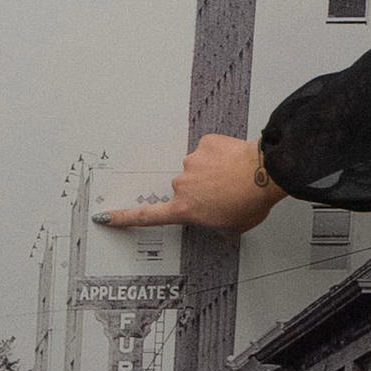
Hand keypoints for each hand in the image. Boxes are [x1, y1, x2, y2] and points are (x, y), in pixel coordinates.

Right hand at [96, 133, 286, 235]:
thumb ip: (215, 223)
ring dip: (211, 172)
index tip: (105, 217)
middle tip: (224, 195)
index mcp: (185, 209)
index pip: (147, 216)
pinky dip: (219, 156)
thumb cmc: (250, 201)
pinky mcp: (204, 144)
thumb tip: (217, 220)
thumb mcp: (232, 226)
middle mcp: (182, 185)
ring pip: (197, 169)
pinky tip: (234, 162)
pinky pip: (208, 151)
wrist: (265, 173)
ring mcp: (191, 162)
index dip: (124, 218)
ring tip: (233, 178)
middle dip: (200, 191)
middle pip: (184, 190)